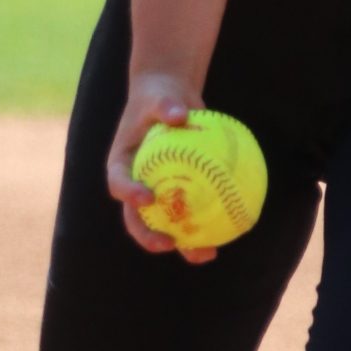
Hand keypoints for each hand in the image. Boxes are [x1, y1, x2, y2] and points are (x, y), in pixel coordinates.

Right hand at [107, 71, 215, 262]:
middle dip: (149, 237)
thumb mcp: (161, 96)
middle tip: (169, 244)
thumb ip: (166, 105)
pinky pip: (191, 212)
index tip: (146, 197)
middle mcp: (135, 184)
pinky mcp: (176, 193)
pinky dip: (208, 223)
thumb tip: (179, 115)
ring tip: (207, 254)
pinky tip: (232, 229)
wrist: (168, 100)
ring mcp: (155, 192)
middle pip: (136, 219)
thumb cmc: (159, 97)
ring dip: (183, 243)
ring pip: (165, 225)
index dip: (128, 194)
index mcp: (121, 164)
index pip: (118, 183)